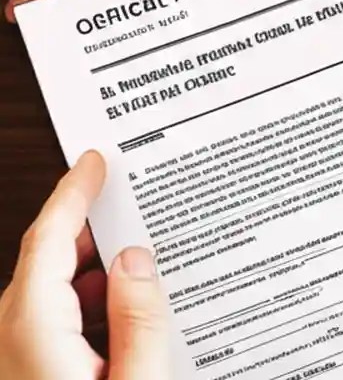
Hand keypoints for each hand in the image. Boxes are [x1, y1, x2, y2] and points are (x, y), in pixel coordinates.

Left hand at [0, 152, 169, 378]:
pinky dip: (87, 316)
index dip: (73, 196)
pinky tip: (130, 331)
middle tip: (137, 210)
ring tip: (150, 282)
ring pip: (50, 302)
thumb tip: (137, 262)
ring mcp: (12, 363)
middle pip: (46, 268)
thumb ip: (140, 324)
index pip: (48, 243)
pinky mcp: (25, 378)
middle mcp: (9, 344)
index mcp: (34, 333)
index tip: (93, 162)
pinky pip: (51, 333)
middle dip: (93, 237)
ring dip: (96, 285)